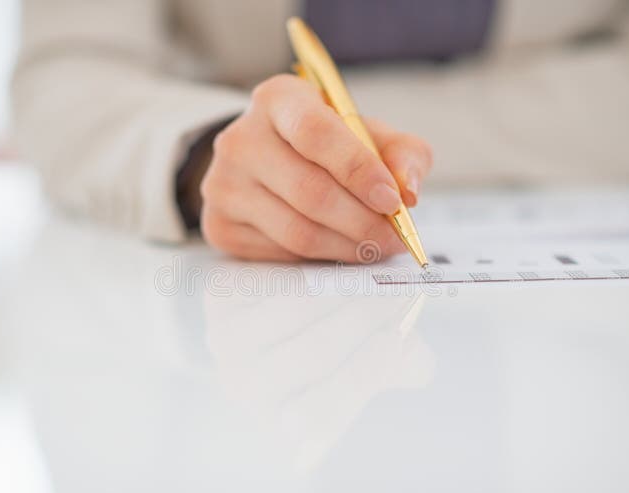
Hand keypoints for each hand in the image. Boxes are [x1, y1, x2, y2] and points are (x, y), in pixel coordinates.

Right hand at [200, 74, 432, 262]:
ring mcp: (223, 184)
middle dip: (362, 221)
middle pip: (309, 191)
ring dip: (347, 246)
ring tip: (376, 246)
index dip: (359, 171)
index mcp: (278, 99)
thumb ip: (401, 153)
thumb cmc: (325, 145)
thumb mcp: (367, 133)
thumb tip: (409, 191)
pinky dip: (319, 256)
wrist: (266, 160)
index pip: (316, 133)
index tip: (393, 200)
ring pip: (297, 231)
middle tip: (394, 237)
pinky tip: (338, 245)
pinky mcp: (219, 224)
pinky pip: (281, 253)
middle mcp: (240, 138)